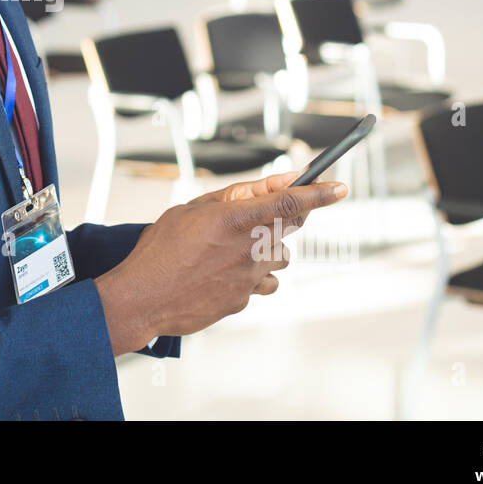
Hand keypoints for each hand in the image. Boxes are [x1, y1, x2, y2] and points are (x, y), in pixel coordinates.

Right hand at [94, 172, 346, 355]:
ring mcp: (249, 278)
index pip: (290, 202)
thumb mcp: (192, 209)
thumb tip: (274, 183)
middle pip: (288, 229)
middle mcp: (249, 249)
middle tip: (250, 219)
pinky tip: (224, 274)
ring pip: (279, 259)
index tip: (339, 188)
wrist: (143, 299)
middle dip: (278, 220)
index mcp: (235, 219)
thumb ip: (236, 194)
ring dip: (265, 251)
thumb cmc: (161, 250)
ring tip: (229, 251)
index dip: (319, 193)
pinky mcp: (244, 300)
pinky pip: (262, 283)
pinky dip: (251, 276)